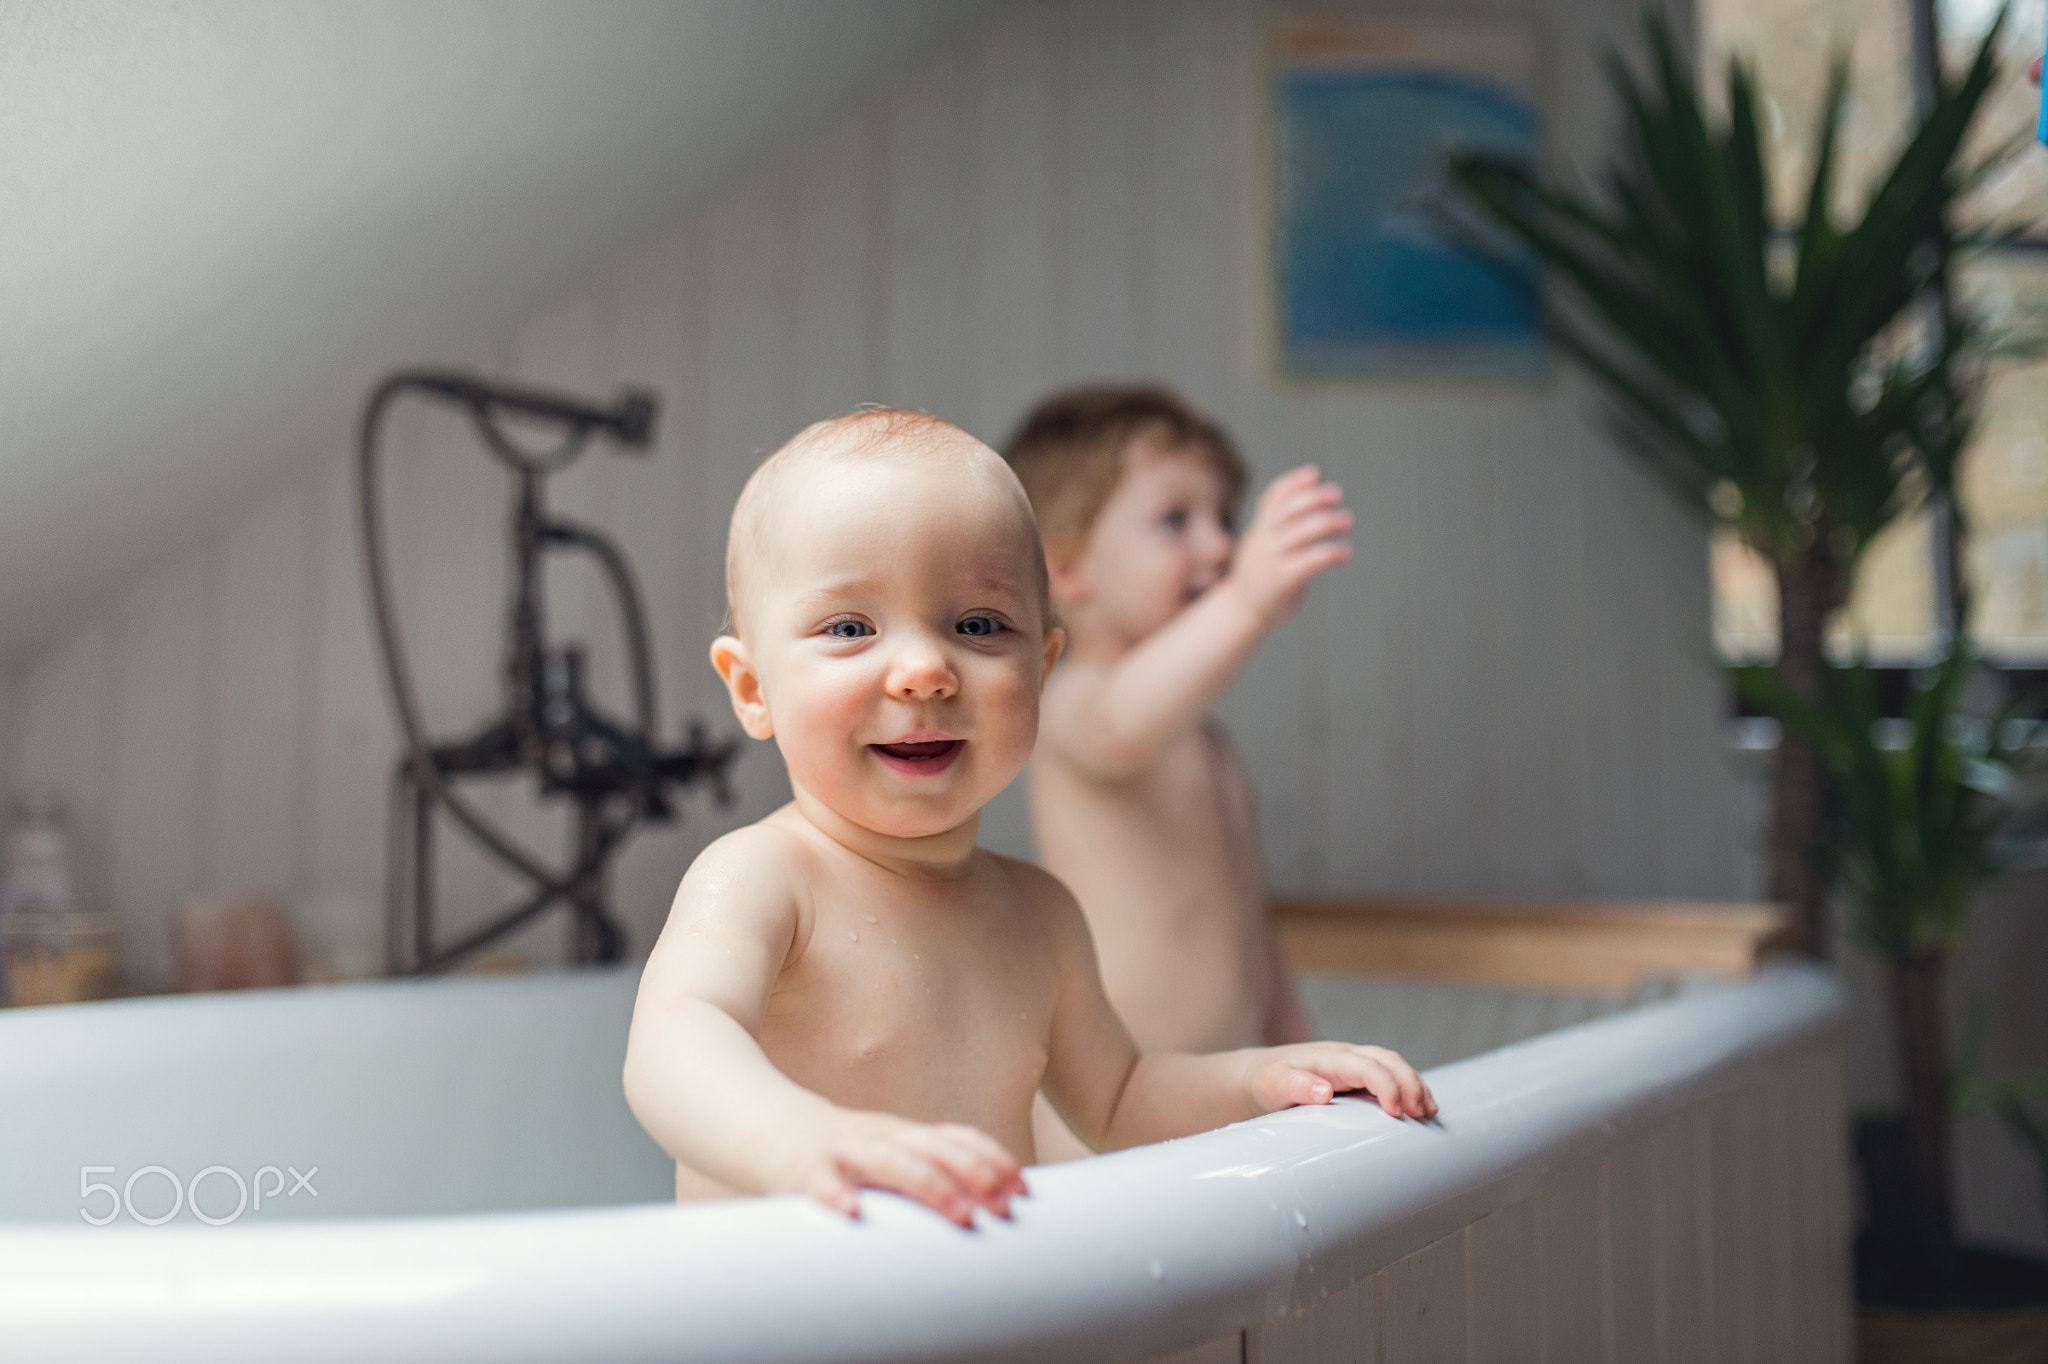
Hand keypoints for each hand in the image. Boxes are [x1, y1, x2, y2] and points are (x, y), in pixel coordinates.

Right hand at [775, 1109, 1027, 1226]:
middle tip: (1006, 1206)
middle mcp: (876, 1137)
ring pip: (891, 1162)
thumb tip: (970, 1209)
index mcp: (897, 1134)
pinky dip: (837, 1196)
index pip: (953, 1138)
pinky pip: (821, 1181)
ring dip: (930, 1188)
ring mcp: (840, 1150)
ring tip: (961, 1216)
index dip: (990, 1159)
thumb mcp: (878, 1152)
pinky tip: (854, 1214)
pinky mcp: (799, 1168)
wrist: (754, 1118)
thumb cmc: (826, 1151)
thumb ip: (916, 1171)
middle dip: (975, 1176)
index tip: (1023, 1188)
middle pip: (933, 1149)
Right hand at [1221, 465, 1352, 627]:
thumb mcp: (1265, 548)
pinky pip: (1307, 562)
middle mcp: (1263, 541)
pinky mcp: (1281, 581)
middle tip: (1337, 493)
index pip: (1272, 499)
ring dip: (1325, 522)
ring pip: (1298, 533)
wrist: (1239, 612)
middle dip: (1313, 498)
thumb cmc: (1261, 578)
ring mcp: (1271, 561)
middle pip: (1287, 511)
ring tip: (1348, 520)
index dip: (1292, 483)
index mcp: (1260, 531)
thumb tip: (1317, 509)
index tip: (1314, 473)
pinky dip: (1328, 554)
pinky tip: (1345, 552)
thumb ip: (1284, 530)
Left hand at [1246, 1042, 1435, 1120]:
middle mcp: (1346, 1057)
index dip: (1387, 1086)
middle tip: (1422, 1114)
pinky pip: (1390, 1077)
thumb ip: (1297, 1086)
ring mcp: (1354, 1065)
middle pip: (1388, 1060)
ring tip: (1430, 1113)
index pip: (1367, 1066)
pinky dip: (1409, 1090)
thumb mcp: (1274, 1085)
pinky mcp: (1357, 1078)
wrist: (1258, 1077)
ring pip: (1394, 1066)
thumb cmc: (1267, 1081)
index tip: (1398, 1112)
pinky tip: (1421, 1109)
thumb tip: (1324, 1092)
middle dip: (1410, 1083)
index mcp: (1330, 1057)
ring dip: (1415, 1085)